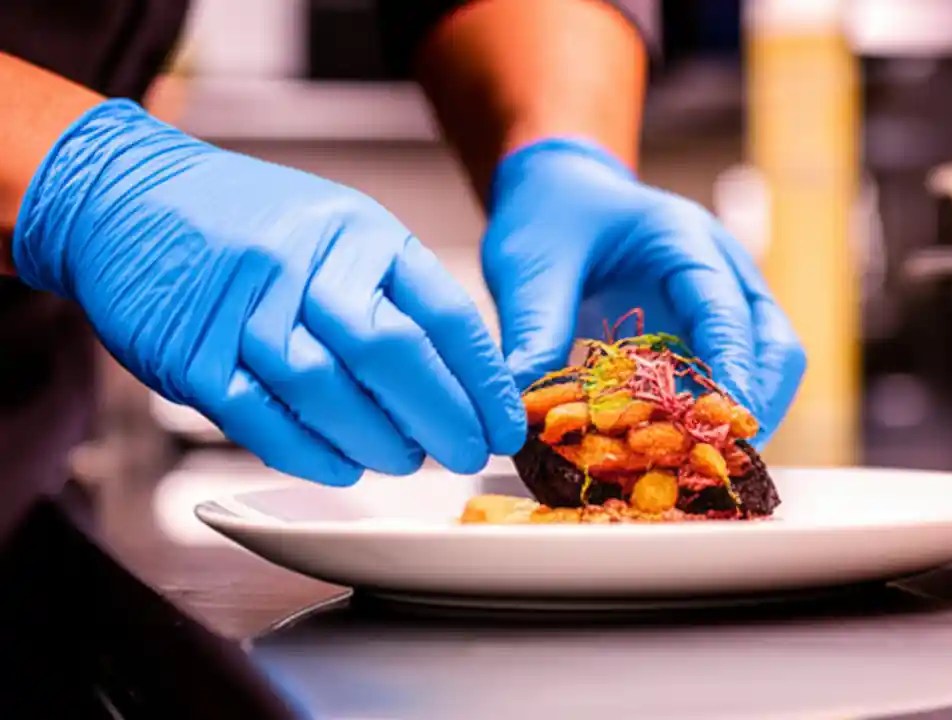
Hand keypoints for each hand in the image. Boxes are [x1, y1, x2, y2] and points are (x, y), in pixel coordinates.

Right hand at [14, 100, 525, 483]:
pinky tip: (343, 467)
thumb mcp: (339, 228)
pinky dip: (310, 453)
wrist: (125, 195)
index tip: (505, 423)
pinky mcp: (192, 355)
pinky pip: (261, 419)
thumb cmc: (250, 221)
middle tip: (467, 454)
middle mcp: (305, 265)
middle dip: (441, 418)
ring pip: (326, 391)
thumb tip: (463, 377)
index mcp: (358, 234)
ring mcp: (244, 309)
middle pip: (390, 354)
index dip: (482, 381)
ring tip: (405, 461)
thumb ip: (394, 291)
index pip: (443, 313)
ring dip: (378, 442)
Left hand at [483, 138, 804, 443]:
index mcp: (684, 240)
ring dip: (745, 413)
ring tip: (701, 462)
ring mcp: (723, 298)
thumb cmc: (550, 214)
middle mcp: (721, 267)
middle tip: (717, 459)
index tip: (723, 421)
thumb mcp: (530, 267)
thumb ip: (534, 330)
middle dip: (757, 403)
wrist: (558, 190)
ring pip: (770, 362)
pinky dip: (717, 411)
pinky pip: (734, 374)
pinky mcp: (708, 330)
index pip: (727, 310)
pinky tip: (682, 446)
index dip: (732, 369)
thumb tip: (520, 405)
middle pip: (774, 342)